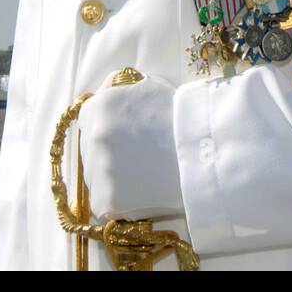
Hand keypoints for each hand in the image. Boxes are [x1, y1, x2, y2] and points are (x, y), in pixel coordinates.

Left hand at [78, 71, 184, 221]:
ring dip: (112, 180)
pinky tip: (139, 195)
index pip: (89, 121)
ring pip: (96, 178)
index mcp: (99, 107)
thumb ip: (117, 88)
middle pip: (90, 150)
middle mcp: (92, 136)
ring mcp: (98, 168)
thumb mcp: (145, 87)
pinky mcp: (106, 198)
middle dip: (108, 156)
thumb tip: (104, 90)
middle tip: (136, 160)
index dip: (107, 130)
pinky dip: (118, 203)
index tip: (124, 138)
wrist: (201, 151)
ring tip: (142, 178)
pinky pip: (104, 204)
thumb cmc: (179, 117)